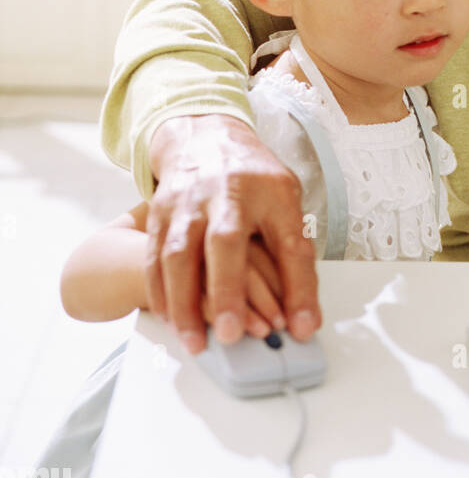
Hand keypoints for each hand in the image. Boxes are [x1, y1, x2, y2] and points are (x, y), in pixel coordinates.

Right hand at [145, 114, 320, 353]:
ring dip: (185, 302)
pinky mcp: (160, 211)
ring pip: (179, 252)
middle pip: (226, 241)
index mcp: (271, 191)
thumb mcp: (286, 202)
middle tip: (232, 335)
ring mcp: (189, 200)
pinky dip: (159, 291)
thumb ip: (294, 256)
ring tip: (194, 342)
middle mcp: (227, 192)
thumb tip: (305, 319)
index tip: (299, 326)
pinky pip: (154, 256)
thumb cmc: (253, 180)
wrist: (205, 135)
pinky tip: (169, 318)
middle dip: (228, 291)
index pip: (289, 242)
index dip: (297, 286)